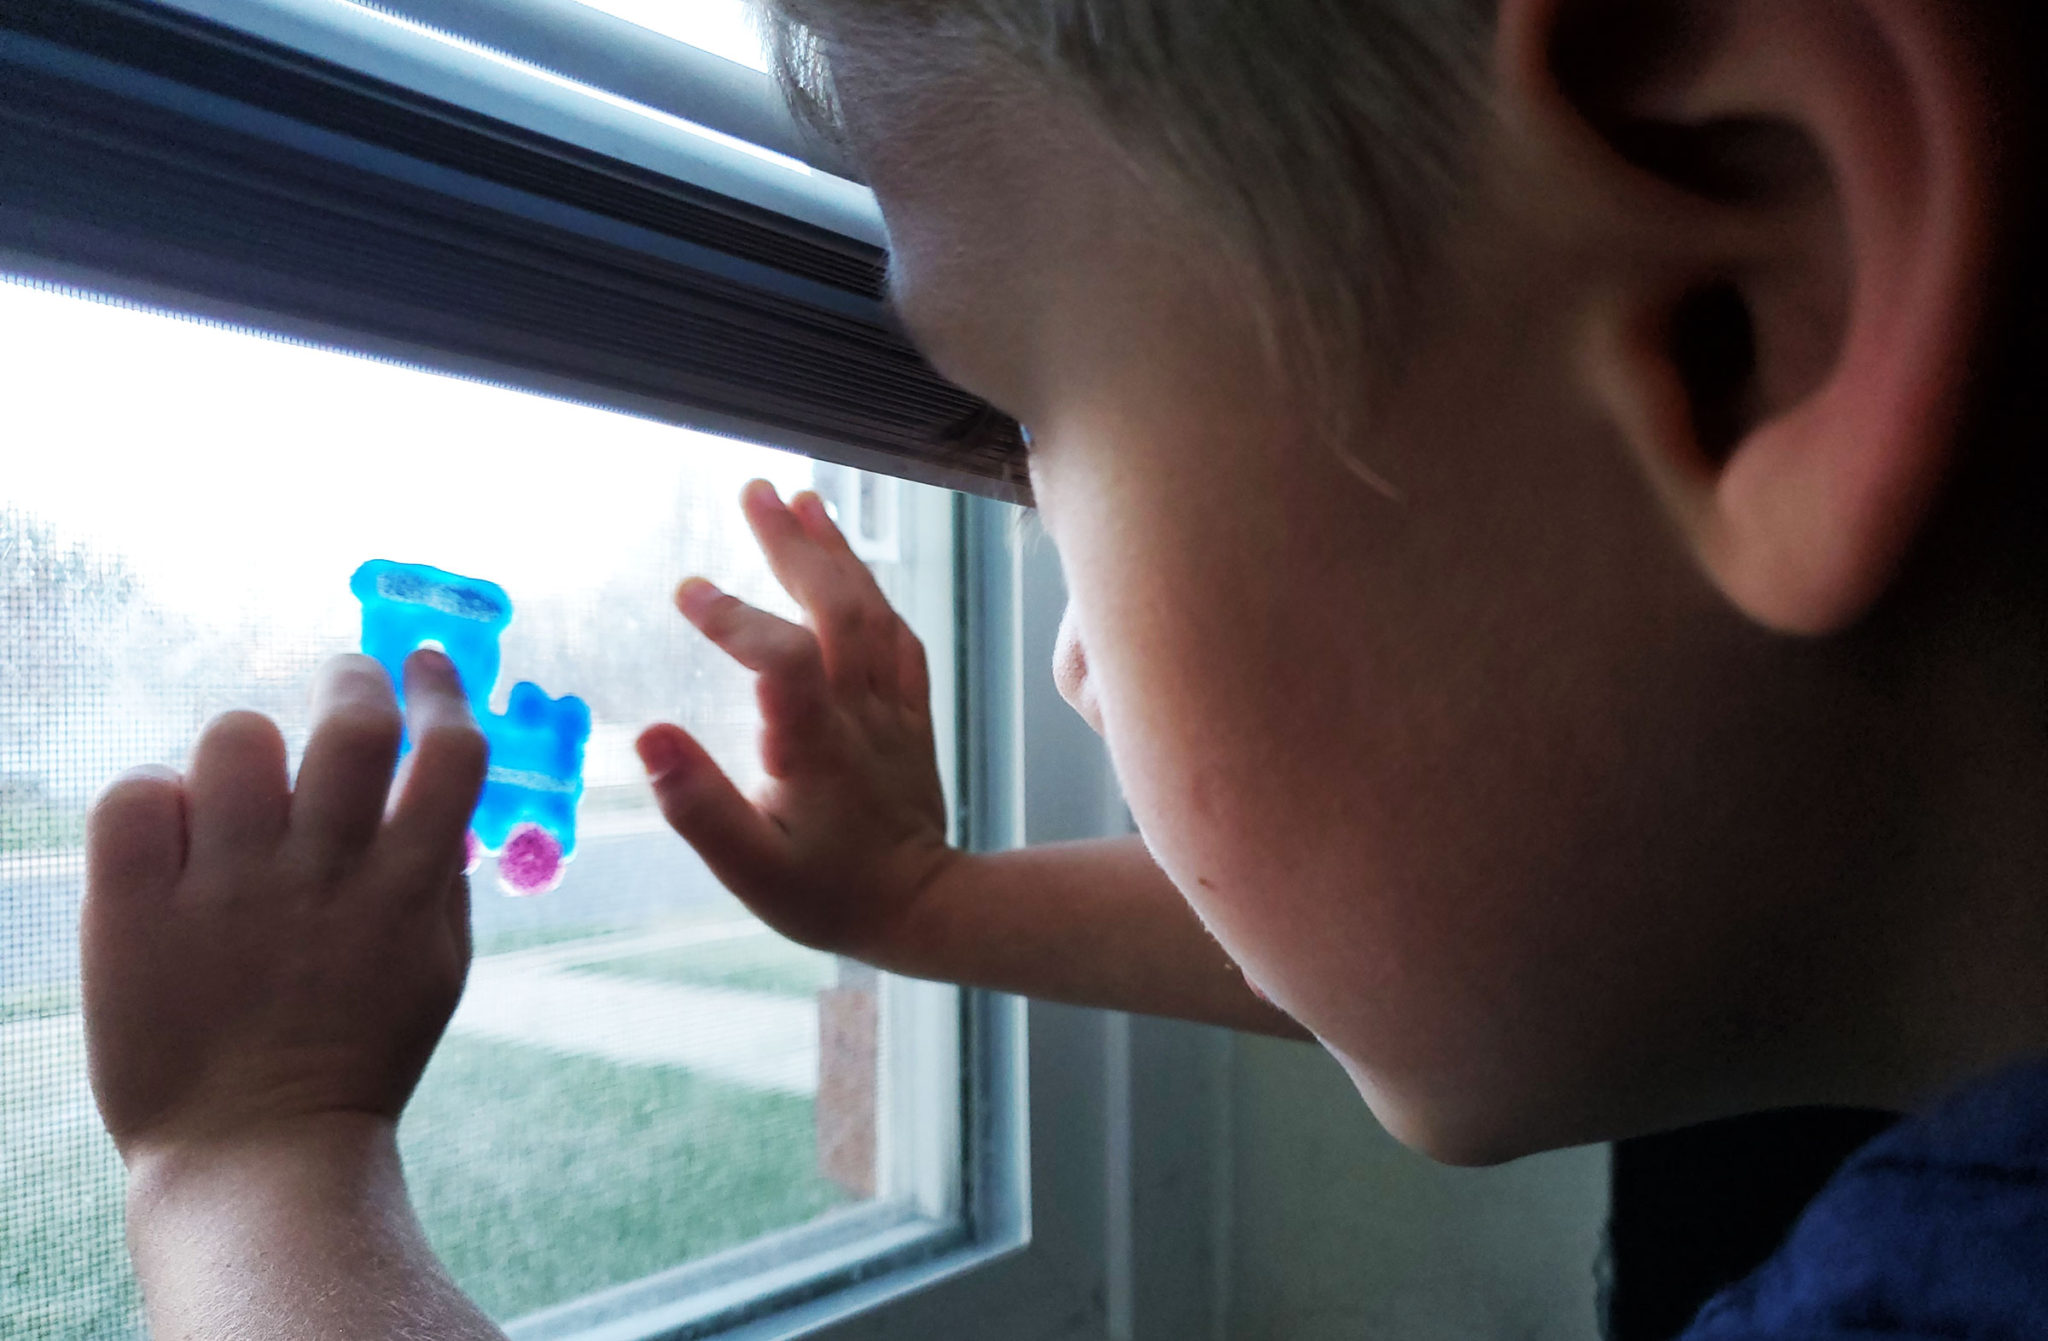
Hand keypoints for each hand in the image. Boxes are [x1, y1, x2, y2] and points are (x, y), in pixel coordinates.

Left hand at [82, 650, 486, 1164]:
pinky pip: (135, 794)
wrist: (256, 1154)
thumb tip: (441, 796)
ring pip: (235, 739)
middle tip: (344, 685)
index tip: (422, 663)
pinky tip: (173, 833)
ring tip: (241, 788)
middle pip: (351, 724)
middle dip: (353, 681)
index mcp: (406, 892)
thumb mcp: (437, 969)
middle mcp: (322, 878)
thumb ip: (444, 879)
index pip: (448, 751)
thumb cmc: (358, 1059)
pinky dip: (155, 796)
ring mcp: (226, 892)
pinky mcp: (134, 912)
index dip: (440, 689)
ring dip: (247, 748)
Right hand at [638, 480, 958, 956]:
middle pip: (835, 609)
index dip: (736, 619)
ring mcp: (891, 708)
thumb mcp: (749, 870)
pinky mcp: (910, 713)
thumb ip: (698, 805)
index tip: (687, 592)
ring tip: (799, 500)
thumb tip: (647, 736)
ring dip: (835, 553)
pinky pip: (898, 637)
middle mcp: (861, 714)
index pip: (782, 659)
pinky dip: (871, 592)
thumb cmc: (828, 895)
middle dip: (793, 546)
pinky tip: (849, 569)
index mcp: (817, 746)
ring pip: (872, 612)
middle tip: (754, 490)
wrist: (923, 910)